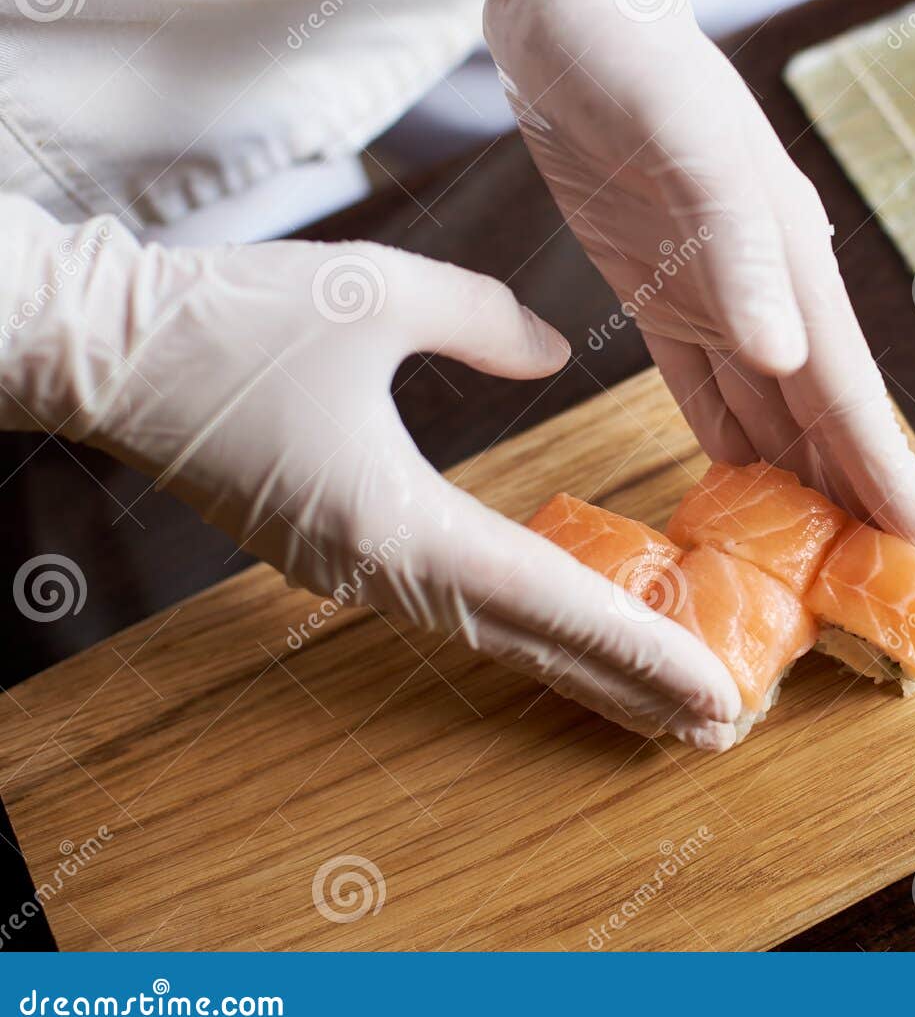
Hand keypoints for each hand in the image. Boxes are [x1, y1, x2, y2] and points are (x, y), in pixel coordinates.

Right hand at [0, 194, 741, 749]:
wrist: (93, 351)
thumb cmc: (223, 320)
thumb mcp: (372, 293)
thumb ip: (484, 319)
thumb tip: (554, 348)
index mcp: (397, 522)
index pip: (551, 598)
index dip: (642, 646)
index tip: (714, 689)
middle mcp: (381, 571)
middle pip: (532, 643)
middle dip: (629, 686)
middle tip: (719, 724)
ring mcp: (354, 572)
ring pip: (495, 635)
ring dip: (582, 669)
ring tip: (662, 698)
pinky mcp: (338, 554)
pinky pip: (454, 608)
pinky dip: (526, 629)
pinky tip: (566, 632)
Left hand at [454, 0, 914, 561]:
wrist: (574, 12)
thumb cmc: (639, 67)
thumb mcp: (690, 149)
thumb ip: (742, 255)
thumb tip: (791, 358)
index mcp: (791, 267)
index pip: (852, 399)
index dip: (891, 481)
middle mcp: (769, 295)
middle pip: (823, 422)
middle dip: (858, 504)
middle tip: (885, 590)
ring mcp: (718, 298)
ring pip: (771, 417)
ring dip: (798, 487)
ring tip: (819, 564)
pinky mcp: (661, 297)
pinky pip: (703, 392)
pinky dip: (727, 446)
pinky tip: (738, 488)